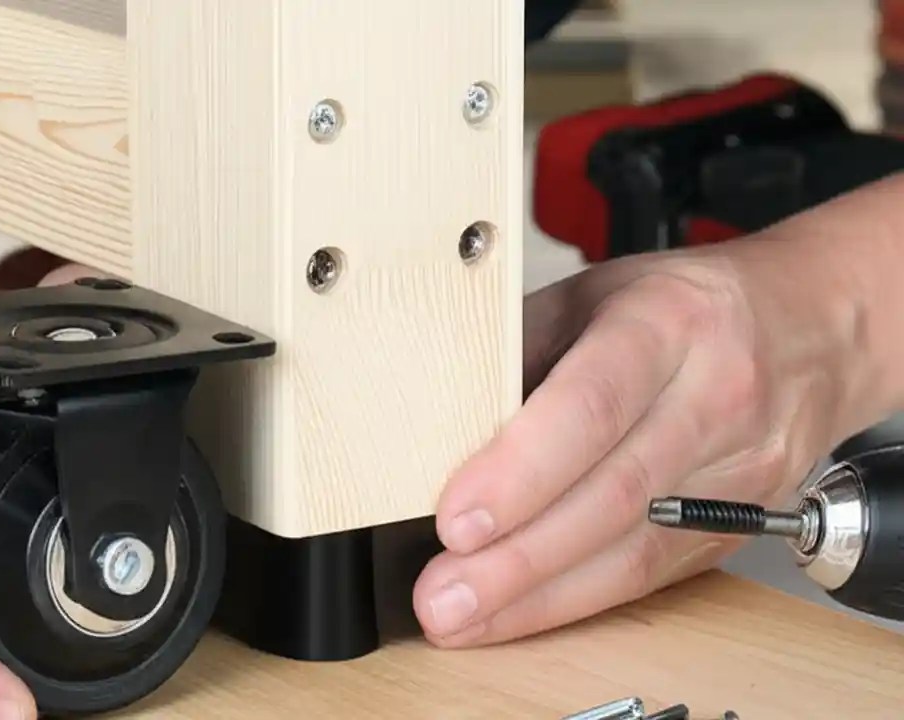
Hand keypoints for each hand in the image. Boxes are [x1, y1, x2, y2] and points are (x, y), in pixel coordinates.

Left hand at [413, 199, 901, 647]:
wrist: (809, 327)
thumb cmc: (680, 308)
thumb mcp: (590, 293)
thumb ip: (516, 347)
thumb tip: (435, 417)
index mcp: (666, 323)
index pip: (591, 405)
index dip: (521, 470)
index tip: (456, 518)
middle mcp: (714, 395)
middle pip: (612, 493)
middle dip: (518, 557)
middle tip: (443, 593)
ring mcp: (741, 467)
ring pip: (636, 549)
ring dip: (540, 596)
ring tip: (466, 618)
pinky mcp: (741, 521)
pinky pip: (654, 573)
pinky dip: (580, 601)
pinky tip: (522, 614)